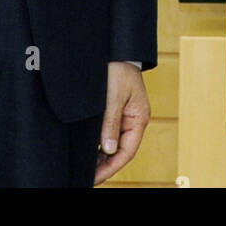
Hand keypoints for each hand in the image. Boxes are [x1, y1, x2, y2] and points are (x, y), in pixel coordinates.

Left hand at [94, 61, 149, 184]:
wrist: (116, 48)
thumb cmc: (117, 68)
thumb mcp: (113, 97)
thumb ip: (111, 123)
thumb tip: (108, 149)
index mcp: (139, 118)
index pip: (127, 151)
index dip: (111, 167)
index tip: (95, 177)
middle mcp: (134, 120)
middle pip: (121, 150)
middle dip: (105, 165)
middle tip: (87, 176)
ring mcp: (126, 116)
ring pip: (114, 143)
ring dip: (101, 155)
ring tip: (85, 167)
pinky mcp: (116, 110)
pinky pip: (110, 132)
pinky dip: (100, 143)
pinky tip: (89, 150)